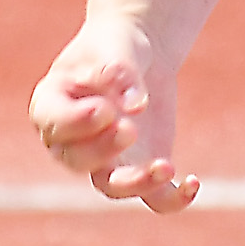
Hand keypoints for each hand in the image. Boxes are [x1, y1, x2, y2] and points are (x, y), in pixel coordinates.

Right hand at [28, 12, 199, 214]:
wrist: (139, 51)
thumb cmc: (114, 46)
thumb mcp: (114, 48)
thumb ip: (119, 72)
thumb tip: (135, 106)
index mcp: (52, 106)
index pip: (56, 124)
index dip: (78, 123)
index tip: (106, 109)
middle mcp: (73, 142)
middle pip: (79, 161)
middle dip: (104, 150)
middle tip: (129, 129)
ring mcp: (107, 160)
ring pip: (112, 186)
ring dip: (137, 182)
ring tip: (165, 167)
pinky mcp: (141, 169)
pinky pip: (153, 197)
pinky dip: (173, 199)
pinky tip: (193, 183)